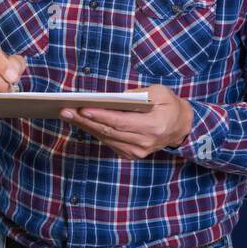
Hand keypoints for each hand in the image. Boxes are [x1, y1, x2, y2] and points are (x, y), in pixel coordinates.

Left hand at [60, 84, 192, 159]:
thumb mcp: (159, 93)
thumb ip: (137, 94)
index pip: (121, 122)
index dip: (100, 116)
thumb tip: (112, 98)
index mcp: (154, 126)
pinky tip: (80, 121)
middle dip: (85, 121)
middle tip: (65, 110)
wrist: (181, 127)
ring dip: (85, 126)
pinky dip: (94, 131)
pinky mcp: (131, 154)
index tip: (82, 108)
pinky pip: (108, 141)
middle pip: (109, 131)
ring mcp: (137, 151)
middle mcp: (145, 142)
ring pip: (105, 138)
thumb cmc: (169, 105)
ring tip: (67, 114)